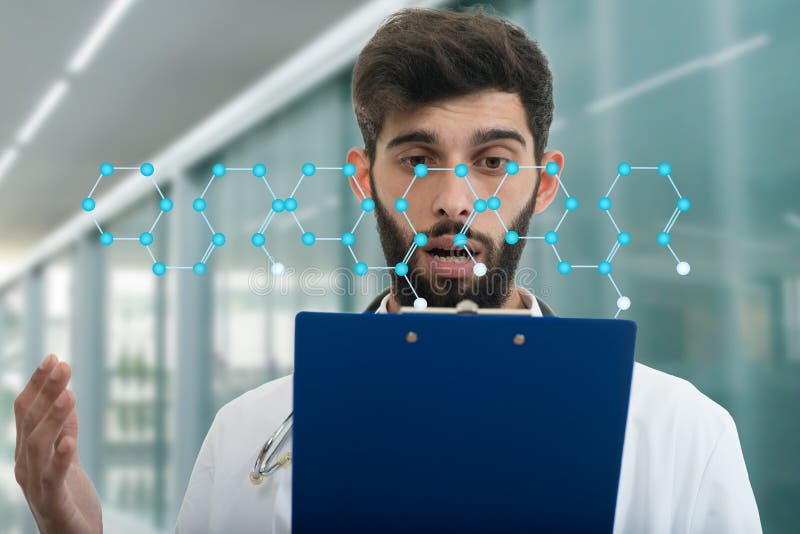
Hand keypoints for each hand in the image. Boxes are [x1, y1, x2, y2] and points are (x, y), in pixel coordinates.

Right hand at [14, 354, 102, 533]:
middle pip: (31, 423)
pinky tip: (71, 442)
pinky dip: (60, 458)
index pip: (26, 412)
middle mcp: (26, 465)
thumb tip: (65, 391)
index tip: (54, 357)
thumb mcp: (66, 454)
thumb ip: (64, 427)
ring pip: (38, 447)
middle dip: (46, 392)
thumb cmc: (68, 495)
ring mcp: (37, 485)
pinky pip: (53, 478)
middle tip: (62, 365)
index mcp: (28, 452)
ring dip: (53, 418)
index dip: (38, 384)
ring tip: (68, 394)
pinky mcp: (54, 502)